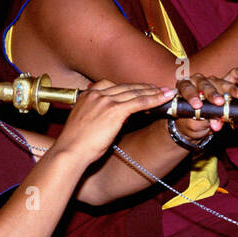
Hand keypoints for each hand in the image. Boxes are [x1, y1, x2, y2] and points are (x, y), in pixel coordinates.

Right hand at [54, 79, 172, 162]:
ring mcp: (106, 101)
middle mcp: (97, 94)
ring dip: (153, 92)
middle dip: (144, 87)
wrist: (70, 151)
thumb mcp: (84, 122)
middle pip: (126, 87)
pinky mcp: (115, 111)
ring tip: (166, 92)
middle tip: (158, 88)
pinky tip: (164, 99)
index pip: (112, 85)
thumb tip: (112, 118)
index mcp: (87, 95)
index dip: (129, 88)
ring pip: (135, 92)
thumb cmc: (76, 144)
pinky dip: (154, 99)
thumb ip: (96, 115)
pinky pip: (139, 102)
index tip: (139, 90)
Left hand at [174, 64, 237, 138]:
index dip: (192, 96)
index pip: (186, 89)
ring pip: (221, 83)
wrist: (195, 124)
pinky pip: (232, 77)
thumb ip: (203, 122)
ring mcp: (211, 81)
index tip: (197, 105)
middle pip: (205, 85)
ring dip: (232, 91)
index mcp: (184, 87)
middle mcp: (197, 81)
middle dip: (213, 94)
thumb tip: (217, 124)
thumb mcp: (193, 124)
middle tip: (219, 102)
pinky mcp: (223, 84)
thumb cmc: (190, 121)